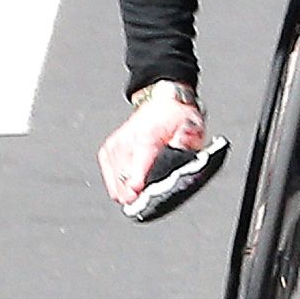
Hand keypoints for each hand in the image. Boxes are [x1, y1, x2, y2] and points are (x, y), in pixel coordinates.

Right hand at [98, 87, 206, 205]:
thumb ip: (186, 144)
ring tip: (147, 186)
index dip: (136, 181)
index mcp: (147, 136)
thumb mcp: (192, 127)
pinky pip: (111, 179)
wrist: (163, 102)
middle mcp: (125, 141)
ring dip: (130, 189)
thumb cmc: (177, 117)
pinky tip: (136, 180)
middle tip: (153, 196)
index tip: (136, 192)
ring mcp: (114, 147)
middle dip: (138, 193)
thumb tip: (181, 158)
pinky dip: (122, 183)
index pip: (137, 162)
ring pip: (116, 183)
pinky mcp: (107, 152)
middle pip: (123, 179)